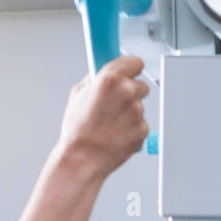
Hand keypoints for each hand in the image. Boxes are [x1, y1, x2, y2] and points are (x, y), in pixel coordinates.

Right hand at [56, 56, 149, 177]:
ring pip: (140, 106)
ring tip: (111, 124)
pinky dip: (132, 128)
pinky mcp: (143, 129)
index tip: (129, 72)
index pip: (135, 62)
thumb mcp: (77, 95)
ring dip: (130, 112)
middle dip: (130, 92)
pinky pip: (141, 124)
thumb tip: (101, 73)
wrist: (82, 158)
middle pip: (141, 85)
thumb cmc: (77, 131)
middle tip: (115, 105)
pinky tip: (117, 134)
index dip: (130, 69)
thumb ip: (94, 80)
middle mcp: (127, 92)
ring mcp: (137, 111)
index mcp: (110, 78)